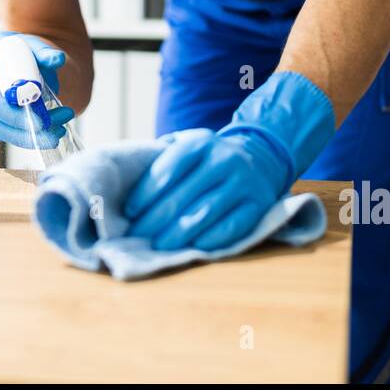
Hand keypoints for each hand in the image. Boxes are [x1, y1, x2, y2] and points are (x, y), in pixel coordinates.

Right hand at [0, 31, 74, 148]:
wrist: (15, 61)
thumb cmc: (21, 53)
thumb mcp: (32, 47)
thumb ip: (45, 52)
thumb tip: (58, 59)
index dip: (15, 115)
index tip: (42, 121)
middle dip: (28, 133)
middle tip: (55, 134)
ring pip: (3, 134)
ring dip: (32, 138)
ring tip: (60, 131)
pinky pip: (6, 136)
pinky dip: (28, 138)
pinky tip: (50, 132)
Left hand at [124, 71, 336, 250]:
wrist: (261, 156)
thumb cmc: (210, 158)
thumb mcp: (188, 144)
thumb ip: (162, 157)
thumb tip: (127, 184)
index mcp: (200, 142)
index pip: (168, 169)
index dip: (146, 194)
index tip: (130, 213)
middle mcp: (224, 159)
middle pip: (183, 194)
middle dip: (155, 219)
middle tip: (137, 237)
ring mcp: (243, 182)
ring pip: (205, 212)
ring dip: (178, 233)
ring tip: (158, 246)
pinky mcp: (258, 204)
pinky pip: (232, 226)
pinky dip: (211, 239)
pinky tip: (193, 247)